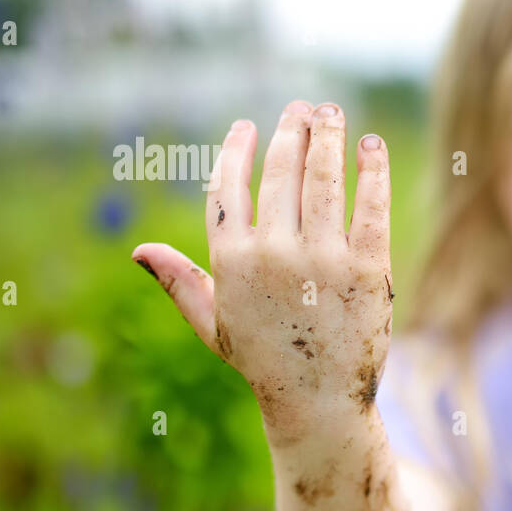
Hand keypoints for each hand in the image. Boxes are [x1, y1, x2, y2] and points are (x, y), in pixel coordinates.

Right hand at [132, 101, 393, 439]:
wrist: (319, 403)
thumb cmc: (264, 361)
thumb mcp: (213, 324)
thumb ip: (179, 282)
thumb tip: (139, 251)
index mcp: (231, 262)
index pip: (229, 187)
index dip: (237, 150)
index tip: (249, 125)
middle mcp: (274, 255)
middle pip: (281, 173)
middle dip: (292, 131)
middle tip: (304, 107)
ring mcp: (323, 260)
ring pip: (324, 180)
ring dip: (327, 136)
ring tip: (331, 114)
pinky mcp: (368, 269)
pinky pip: (371, 205)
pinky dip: (372, 169)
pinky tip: (371, 145)